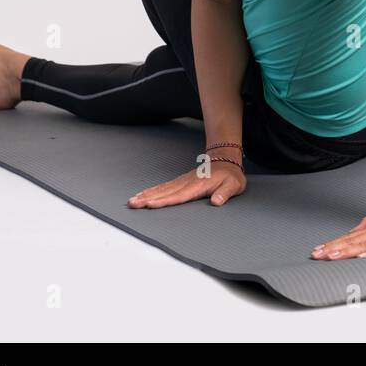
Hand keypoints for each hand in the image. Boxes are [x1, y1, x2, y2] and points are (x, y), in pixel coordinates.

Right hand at [127, 160, 246, 208]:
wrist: (227, 160)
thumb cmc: (230, 176)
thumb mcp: (234, 185)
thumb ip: (225, 193)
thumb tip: (216, 202)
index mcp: (198, 186)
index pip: (179, 196)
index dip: (164, 201)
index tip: (150, 204)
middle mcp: (187, 183)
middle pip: (165, 192)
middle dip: (148, 198)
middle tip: (132, 204)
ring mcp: (182, 181)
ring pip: (162, 189)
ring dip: (146, 194)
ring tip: (132, 201)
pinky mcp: (180, 181)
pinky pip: (164, 187)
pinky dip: (152, 191)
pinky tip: (142, 194)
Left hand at [310, 207, 365, 259]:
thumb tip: (351, 233)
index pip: (350, 238)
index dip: (333, 244)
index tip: (317, 250)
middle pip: (353, 241)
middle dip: (333, 249)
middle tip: (317, 255)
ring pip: (365, 245)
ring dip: (347, 251)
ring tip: (332, 256)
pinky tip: (361, 257)